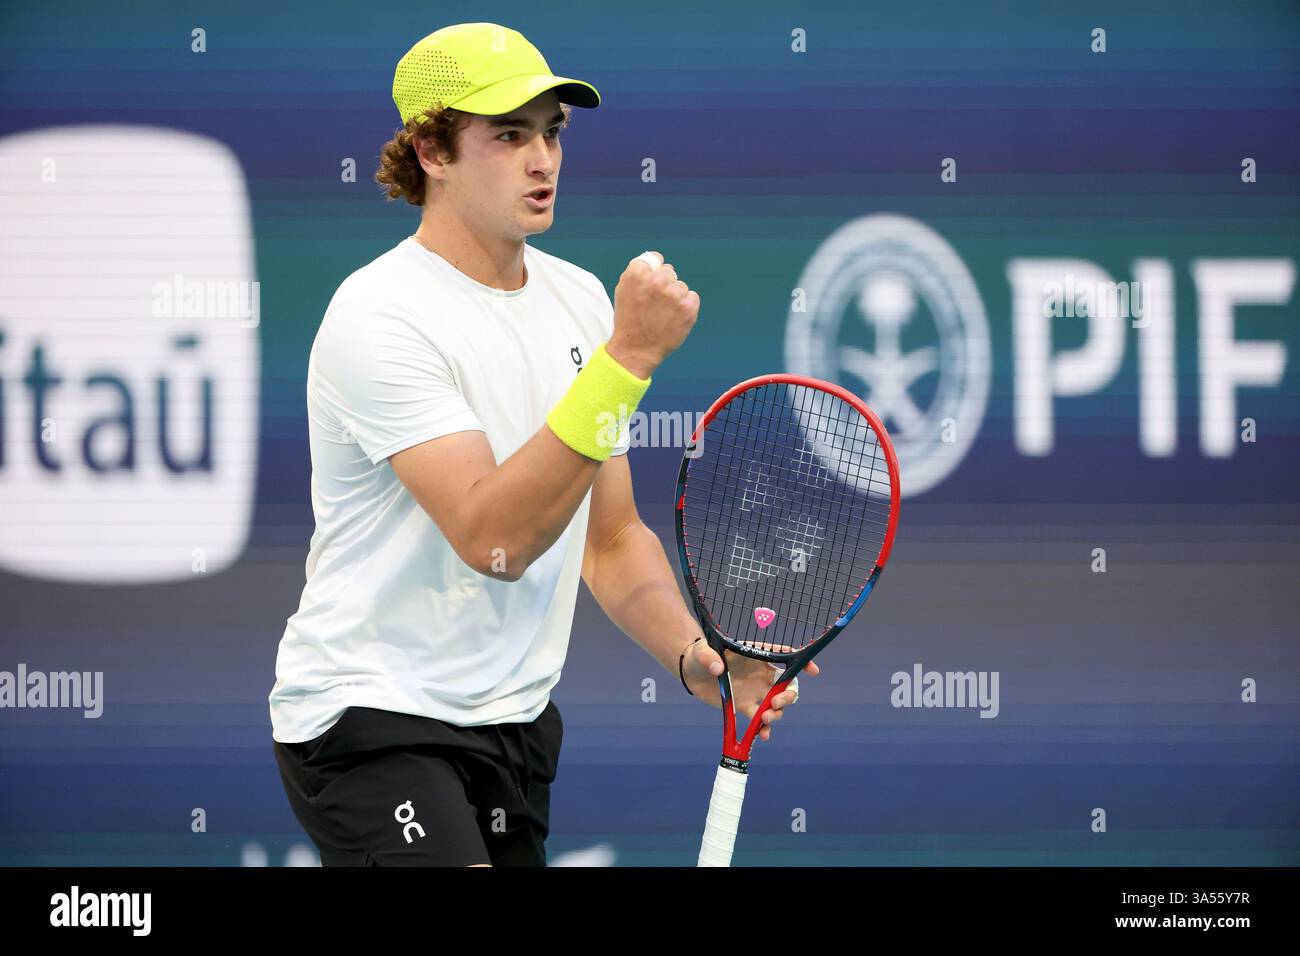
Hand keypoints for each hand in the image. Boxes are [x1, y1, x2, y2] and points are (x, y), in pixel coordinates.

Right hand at [606, 251, 699, 378]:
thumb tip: (659, 260)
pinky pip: (692, 297)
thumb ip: (638, 272)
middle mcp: (657, 282)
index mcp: (638, 274)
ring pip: (681, 286)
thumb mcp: (623, 290)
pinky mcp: (688, 309)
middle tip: (655, 304)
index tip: (650, 285)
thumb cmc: (629, 320)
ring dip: (675, 297)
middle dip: (664, 284)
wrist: (636, 349)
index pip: (655, 259)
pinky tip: (674, 317)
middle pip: (669, 272)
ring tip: (663, 313)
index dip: (653, 271)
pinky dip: (686, 306)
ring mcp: (674, 295)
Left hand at [681, 637, 819, 742]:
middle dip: (788, 696)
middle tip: (775, 703)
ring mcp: (755, 691)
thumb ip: (709, 657)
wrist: (691, 672)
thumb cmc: (699, 655)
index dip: (800, 663)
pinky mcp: (745, 706)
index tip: (812, 670)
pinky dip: (764, 729)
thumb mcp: (701, 651)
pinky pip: (760, 720)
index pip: (783, 656)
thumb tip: (717, 668)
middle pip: (787, 685)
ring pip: (777, 704)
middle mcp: (760, 674)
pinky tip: (762, 735)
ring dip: (777, 713)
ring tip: (765, 719)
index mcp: (756, 656)